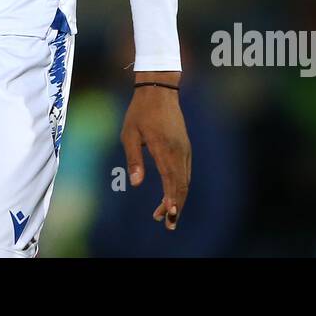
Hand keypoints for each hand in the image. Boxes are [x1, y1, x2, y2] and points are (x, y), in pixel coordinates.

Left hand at [120, 73, 191, 229]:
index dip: (171, 200)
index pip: (171, 180)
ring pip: (185, 180)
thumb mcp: (130, 134)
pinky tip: (172, 195)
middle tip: (168, 225)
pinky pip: (186, 172)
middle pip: (181, 185)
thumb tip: (137, 183)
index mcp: (164, 148)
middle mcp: (179, 151)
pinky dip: (180, 187)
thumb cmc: (140, 111)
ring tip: (168, 215)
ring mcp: (184, 149)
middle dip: (176, 206)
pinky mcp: (185, 147)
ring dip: (178, 198)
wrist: (159, 90)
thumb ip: (134, 159)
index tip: (168, 216)